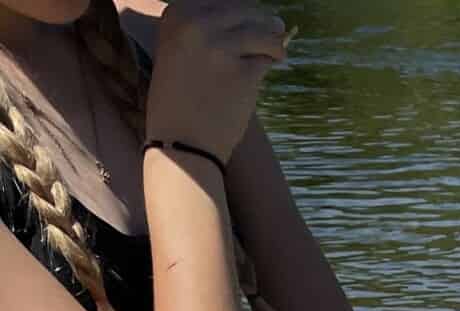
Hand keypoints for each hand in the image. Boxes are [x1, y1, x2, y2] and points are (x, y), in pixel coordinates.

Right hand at [147, 0, 288, 163]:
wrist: (181, 143)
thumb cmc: (179, 101)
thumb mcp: (178, 50)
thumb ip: (202, 28)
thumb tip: (245, 15)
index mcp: (177, 14)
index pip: (221, 0)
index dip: (239, 12)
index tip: (246, 21)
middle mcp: (196, 23)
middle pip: (244, 10)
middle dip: (262, 21)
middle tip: (276, 28)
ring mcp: (220, 46)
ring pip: (262, 30)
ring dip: (273, 41)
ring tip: (277, 50)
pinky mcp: (243, 71)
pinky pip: (267, 57)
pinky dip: (271, 62)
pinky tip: (271, 66)